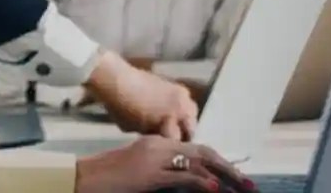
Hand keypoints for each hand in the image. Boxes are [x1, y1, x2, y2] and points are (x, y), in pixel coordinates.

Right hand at [73, 136, 256, 192]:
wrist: (82, 179)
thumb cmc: (106, 179)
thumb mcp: (139, 173)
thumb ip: (163, 173)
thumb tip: (190, 183)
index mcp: (155, 143)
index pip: (195, 148)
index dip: (219, 161)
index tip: (235, 175)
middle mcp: (158, 145)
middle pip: (203, 151)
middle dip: (229, 167)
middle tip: (249, 184)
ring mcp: (154, 158)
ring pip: (199, 162)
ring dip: (225, 176)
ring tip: (243, 188)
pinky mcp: (149, 173)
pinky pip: (183, 175)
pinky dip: (203, 182)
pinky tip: (217, 190)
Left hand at [85, 51, 198, 139]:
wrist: (118, 79)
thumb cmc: (121, 107)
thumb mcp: (134, 130)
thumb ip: (151, 136)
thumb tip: (159, 139)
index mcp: (169, 122)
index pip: (178, 144)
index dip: (171, 149)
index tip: (166, 151)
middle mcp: (181, 110)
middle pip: (190, 131)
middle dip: (183, 137)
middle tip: (171, 140)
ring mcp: (183, 97)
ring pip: (192, 117)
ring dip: (185, 123)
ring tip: (173, 127)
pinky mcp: (180, 87)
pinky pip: (187, 104)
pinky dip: (182, 110)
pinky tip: (172, 114)